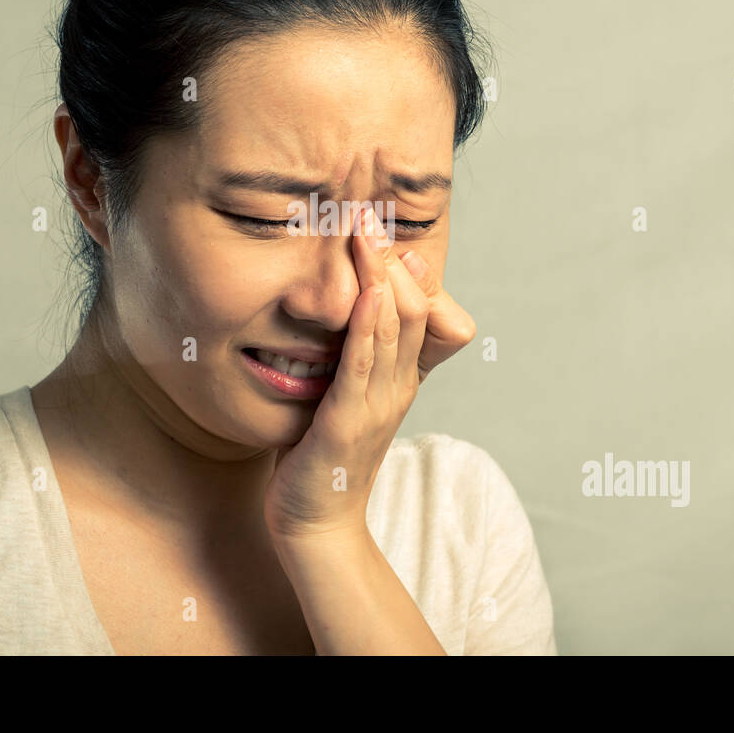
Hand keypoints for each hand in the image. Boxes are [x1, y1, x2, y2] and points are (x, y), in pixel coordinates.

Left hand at [262, 206, 473, 541]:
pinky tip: (368, 291)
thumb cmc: (321, 457)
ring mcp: (379, 402)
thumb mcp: (342, 396)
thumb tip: (340, 311)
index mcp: (399, 376)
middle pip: (411, 306)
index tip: (378, 222)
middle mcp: (398, 384)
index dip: (403, 264)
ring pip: (395, 326)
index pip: (416, 307)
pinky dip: (370, 325)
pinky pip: (365, 364)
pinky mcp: (349, 420)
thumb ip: (348, 356)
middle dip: (388, 255)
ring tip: (364, 231)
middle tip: (365, 210)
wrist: (316, 522)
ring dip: (380, 274)